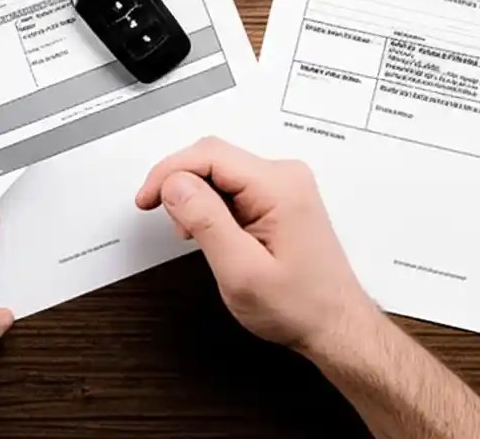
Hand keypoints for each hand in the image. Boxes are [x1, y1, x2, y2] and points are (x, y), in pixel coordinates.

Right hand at [136, 137, 378, 353]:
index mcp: (280, 187)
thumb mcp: (241, 272)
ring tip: (197, 237)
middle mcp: (285, 177)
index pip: (210, 155)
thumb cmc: (299, 307)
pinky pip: (234, 187)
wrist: (333, 325)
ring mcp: (285, 186)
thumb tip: (175, 184)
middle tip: (170, 223)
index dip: (169, 172)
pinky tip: (214, 234)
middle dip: (180, 186)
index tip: (146, 200)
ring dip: (196, 198)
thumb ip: (206, 222)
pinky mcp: (280, 198)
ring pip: (220, 172)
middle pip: (213, 158)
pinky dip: (212, 206)